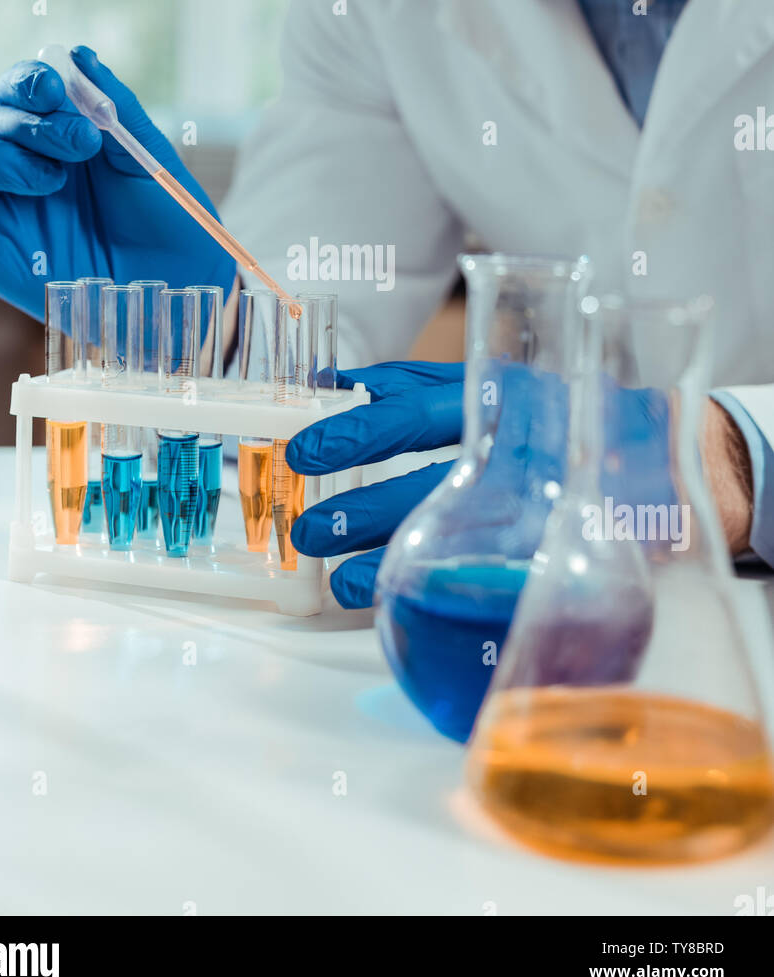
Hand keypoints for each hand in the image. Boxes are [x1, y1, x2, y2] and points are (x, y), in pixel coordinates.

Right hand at [0, 47, 235, 318]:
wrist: (179, 281)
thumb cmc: (167, 219)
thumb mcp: (146, 155)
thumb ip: (114, 105)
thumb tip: (80, 54)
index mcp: (56, 136)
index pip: (17, 91)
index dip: (27, 82)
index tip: (55, 92)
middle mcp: (21, 167)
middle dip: (32, 127)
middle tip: (81, 147)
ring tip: (48, 181)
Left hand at [288, 358, 677, 608]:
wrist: (670, 451)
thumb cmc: (559, 412)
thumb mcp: (491, 383)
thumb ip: (414, 385)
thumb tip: (331, 380)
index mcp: (502, 395)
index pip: (416, 410)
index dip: (358, 430)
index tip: (306, 448)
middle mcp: (521, 446)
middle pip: (426, 478)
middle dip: (360, 509)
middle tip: (307, 527)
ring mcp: (542, 500)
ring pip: (458, 530)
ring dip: (387, 555)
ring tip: (337, 574)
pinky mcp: (559, 545)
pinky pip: (491, 571)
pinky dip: (439, 583)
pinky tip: (399, 596)